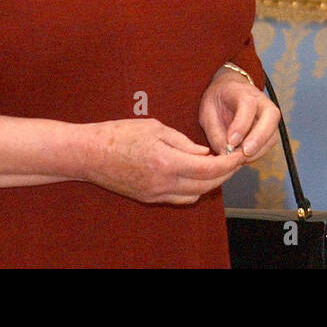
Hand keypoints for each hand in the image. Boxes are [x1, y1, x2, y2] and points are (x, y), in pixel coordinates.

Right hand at [83, 118, 243, 204]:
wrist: (87, 154)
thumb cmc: (119, 134)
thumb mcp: (156, 128)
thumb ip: (184, 142)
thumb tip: (205, 154)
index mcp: (167, 162)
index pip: (209, 169)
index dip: (229, 163)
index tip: (239, 154)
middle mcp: (163, 183)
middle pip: (206, 185)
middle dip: (225, 174)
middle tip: (235, 160)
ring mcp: (155, 194)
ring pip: (194, 195)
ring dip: (210, 183)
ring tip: (219, 167)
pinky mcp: (148, 198)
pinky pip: (179, 199)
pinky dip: (194, 190)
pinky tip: (196, 176)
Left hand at [199, 70, 280, 163]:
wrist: (228, 93)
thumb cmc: (217, 102)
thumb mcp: (207, 113)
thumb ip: (215, 133)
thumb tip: (225, 153)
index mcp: (242, 92)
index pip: (248, 105)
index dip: (241, 124)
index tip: (231, 142)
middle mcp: (261, 101)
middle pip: (271, 115)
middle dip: (259, 137)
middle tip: (245, 153)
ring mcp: (269, 115)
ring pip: (273, 133)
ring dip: (259, 150)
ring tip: (241, 159)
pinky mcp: (270, 129)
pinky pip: (270, 143)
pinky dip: (259, 153)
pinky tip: (244, 158)